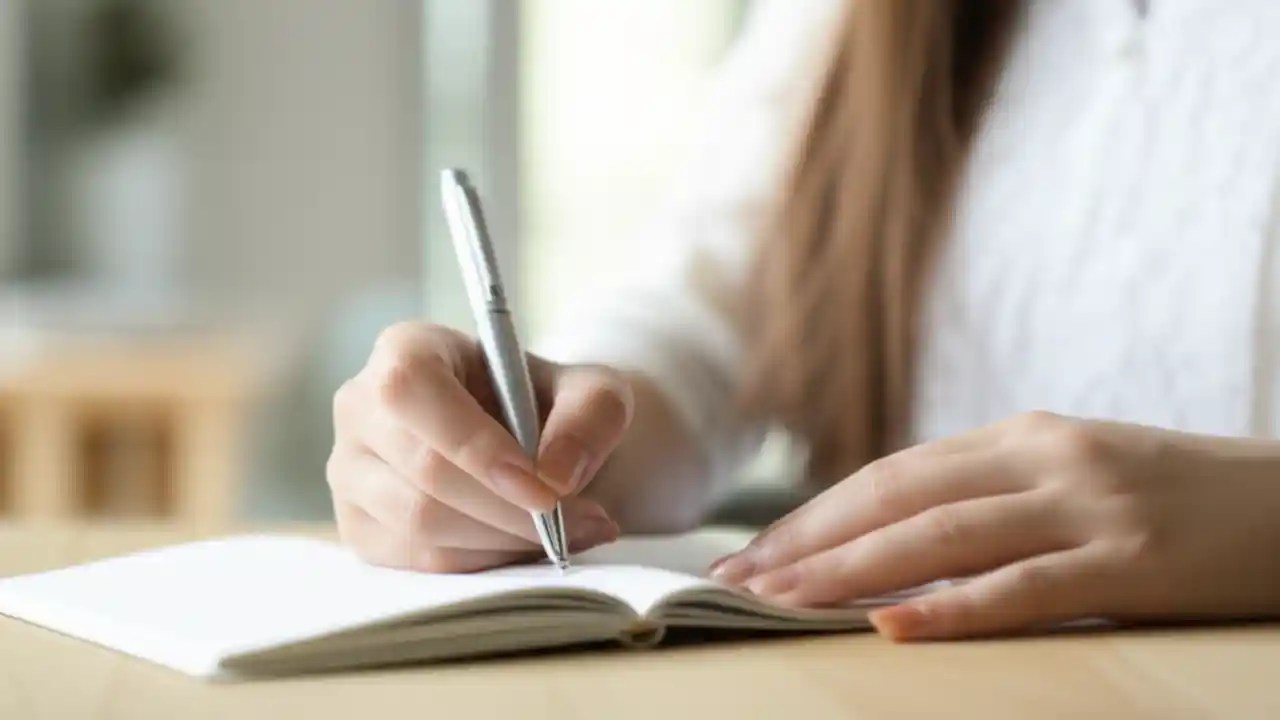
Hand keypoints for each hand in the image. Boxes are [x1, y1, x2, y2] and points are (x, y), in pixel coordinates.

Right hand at [328, 322, 632, 571]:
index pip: (415, 392)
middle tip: (577, 525)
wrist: (529, 441)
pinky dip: (479, 563)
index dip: (477, 447)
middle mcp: (361, 407)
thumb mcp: (592, 391)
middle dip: (508, 510)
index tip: (545, 491)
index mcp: (406, 350)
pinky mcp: (357, 526)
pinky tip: (520, 548)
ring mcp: (349, 471)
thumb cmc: (549, 404)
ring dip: (500, 541)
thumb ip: (590, 417)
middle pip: (424, 471)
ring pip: (418, 522)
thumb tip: (556, 476)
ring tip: (561, 536)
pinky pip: (414, 560)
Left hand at [709, 412, 1279, 639]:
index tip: (755, 552)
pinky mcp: (1133, 563)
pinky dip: (953, 609)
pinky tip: (891, 627)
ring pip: (944, 537)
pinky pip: (1026, 589)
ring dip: (851, 572)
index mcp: (1024, 437)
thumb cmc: (1177, 499)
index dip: (818, 513)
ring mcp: (1089, 507)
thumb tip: (895, 545)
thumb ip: (994, 496)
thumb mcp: (1076, 477)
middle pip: (900, 498)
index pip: (894, 474)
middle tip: (737, 581)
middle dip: (810, 542)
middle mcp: (1044, 459)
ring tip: (781, 603)